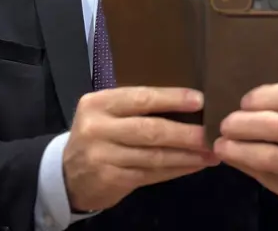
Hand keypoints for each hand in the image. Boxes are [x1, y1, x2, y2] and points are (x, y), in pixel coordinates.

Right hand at [63, 86, 217, 211]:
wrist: (66, 173)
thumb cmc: (97, 133)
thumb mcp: (107, 112)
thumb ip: (135, 108)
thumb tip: (186, 103)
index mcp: (100, 103)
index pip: (141, 98)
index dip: (172, 99)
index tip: (199, 100)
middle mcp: (98, 127)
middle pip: (149, 130)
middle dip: (184, 132)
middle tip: (211, 132)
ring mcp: (102, 156)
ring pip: (153, 156)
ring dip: (186, 155)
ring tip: (210, 152)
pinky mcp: (110, 180)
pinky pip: (150, 174)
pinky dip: (175, 170)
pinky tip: (193, 165)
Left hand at [213, 82, 277, 230]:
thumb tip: (238, 104)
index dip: (264, 96)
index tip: (243, 101)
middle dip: (245, 123)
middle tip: (225, 124)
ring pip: (271, 155)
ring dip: (240, 148)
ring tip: (221, 145)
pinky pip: (268, 176)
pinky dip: (245, 165)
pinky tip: (232, 159)